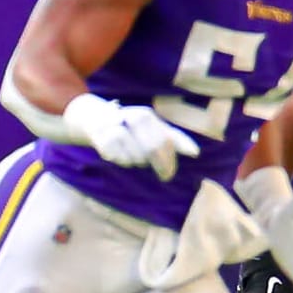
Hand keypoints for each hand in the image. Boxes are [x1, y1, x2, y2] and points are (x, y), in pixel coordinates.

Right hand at [63, 93, 198, 180]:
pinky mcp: (101, 137)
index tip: (170, 174)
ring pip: (135, 156)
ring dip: (137, 162)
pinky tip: (120, 156)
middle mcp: (131, 118)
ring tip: (134, 157)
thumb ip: (175, 139)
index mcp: (146, 116)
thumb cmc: (132, 128)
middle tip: (164, 176)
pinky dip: (121, 160)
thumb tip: (195, 153)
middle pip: (151, 149)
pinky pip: (117, 157)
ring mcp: (116, 127)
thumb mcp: (154, 130)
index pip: (164, 141)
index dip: (170, 160)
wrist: (96, 119)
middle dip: (160, 165)